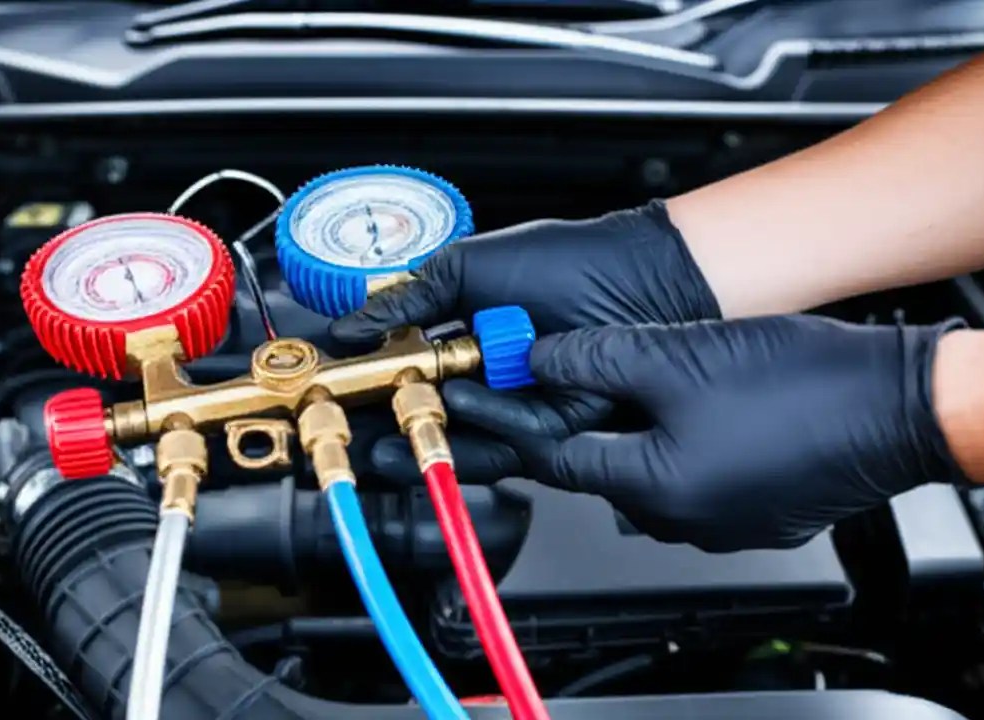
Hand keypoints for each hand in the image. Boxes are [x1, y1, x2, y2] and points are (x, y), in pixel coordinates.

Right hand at [335, 201, 719, 483]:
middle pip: (430, 411)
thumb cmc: (572, 260)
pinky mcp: (557, 430)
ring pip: (465, 436)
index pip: (408, 370)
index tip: (338, 388)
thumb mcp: (470, 267)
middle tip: (348, 429)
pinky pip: (510, 441)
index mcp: (468, 337)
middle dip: (386, 425)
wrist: (645, 276)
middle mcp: (492, 376)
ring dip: (419, 442)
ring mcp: (523, 405)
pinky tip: (452, 409)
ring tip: (377, 448)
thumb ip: (411, 298)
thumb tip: (351, 324)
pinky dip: (479, 429)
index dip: (373, 383)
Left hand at [497, 316, 964, 551]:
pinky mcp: (750, 506)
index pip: (551, 455)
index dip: (503, 417)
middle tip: (527, 380)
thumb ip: (595, 359)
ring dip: (618, 425)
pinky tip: (673, 401)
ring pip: (642, 464)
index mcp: (653, 487)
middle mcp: (680, 516)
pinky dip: (666, 437)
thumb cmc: (805, 385)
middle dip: (557, 419)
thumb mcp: (676, 357)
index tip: (466, 396)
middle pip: (593, 463)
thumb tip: (540, 358)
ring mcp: (719, 517)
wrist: (899, 405)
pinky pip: (686, 469)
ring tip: (606, 377)